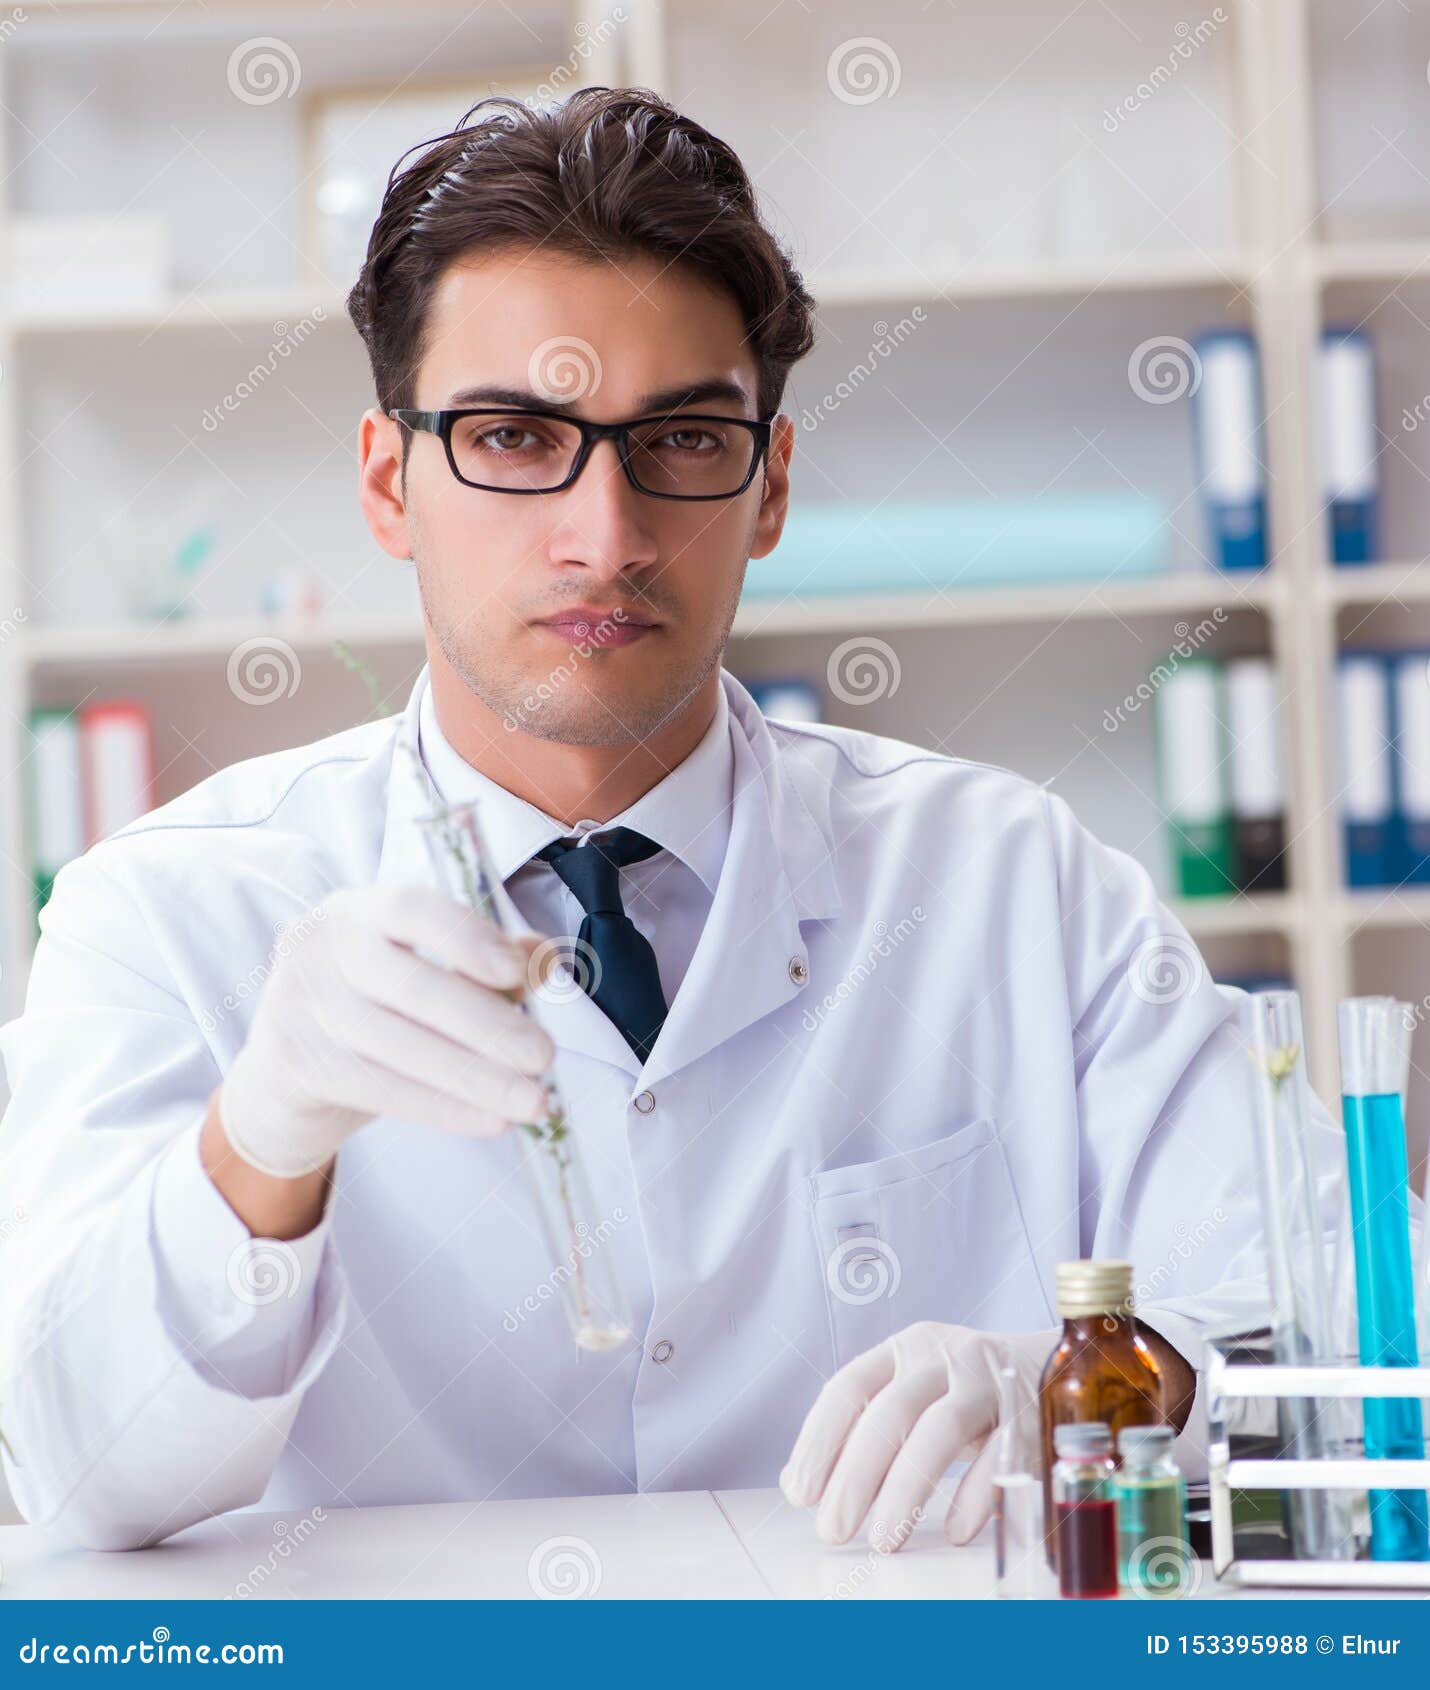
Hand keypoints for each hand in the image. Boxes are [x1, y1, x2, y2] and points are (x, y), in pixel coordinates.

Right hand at [219, 884, 554, 1178]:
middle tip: (544, 1056)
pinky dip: (444, 1108)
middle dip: (487, 1024)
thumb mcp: (422, 975)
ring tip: (533, 1100)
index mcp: (359, 910)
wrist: (283, 1079)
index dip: (466, 939)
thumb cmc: (370, 1011)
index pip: (411, 909)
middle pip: (411, 985)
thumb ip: (485, 961)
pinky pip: (381, 1088)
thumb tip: (543, 956)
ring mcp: (298, 1003)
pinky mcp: (294, 1063)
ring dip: (476, 1077)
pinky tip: (491, 1120)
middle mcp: (321, 946)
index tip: (516, 971)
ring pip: (400, 1045)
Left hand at [779, 1320, 1054, 1551]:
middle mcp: (946, 1356)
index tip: (801, 1492)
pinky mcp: (1033, 1413)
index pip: (849, 1386)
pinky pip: (1000, 1454)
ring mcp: (991, 1381)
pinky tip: (956, 1531)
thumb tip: (799, 1485)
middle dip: (856, 1475)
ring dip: (906, 1490)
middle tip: (833, 1529)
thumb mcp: (916, 1396)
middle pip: (891, 1411)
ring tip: (883, 1540)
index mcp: (906, 1348)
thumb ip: (862, 1431)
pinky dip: (975, 1494)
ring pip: (940, 1430)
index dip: (820, 1439)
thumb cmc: (970, 1395)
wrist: (1062, 1370)